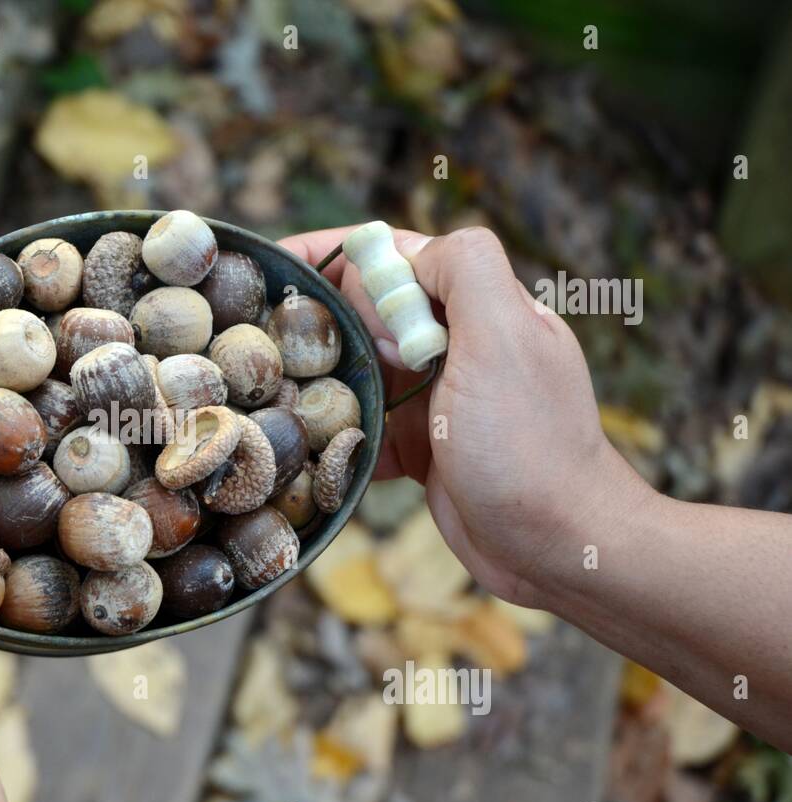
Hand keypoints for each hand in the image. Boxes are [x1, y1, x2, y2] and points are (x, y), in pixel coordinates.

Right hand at [280, 225, 651, 606]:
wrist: (558, 546)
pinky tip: (303, 446)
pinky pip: (366, 430)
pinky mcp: (423, 450)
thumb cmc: (530, 445)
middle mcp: (456, 346)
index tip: (269, 265)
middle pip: (367, 312)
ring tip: (263, 388)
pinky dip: (336, 436)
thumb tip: (399, 249)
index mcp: (476, 307)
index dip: (331, 252)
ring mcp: (437, 400)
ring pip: (360, 371)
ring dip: (318, 380)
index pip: (393, 255)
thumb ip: (465, 270)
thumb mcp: (503, 338)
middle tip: (249, 334)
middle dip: (312, 318)